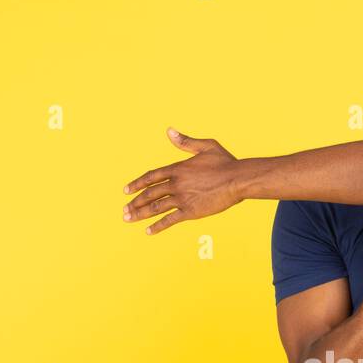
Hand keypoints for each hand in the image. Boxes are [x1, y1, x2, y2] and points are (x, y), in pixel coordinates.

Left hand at [123, 128, 241, 233]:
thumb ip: (185, 141)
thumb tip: (169, 131)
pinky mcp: (191, 212)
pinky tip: (148, 231)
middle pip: (149, 194)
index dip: (137, 184)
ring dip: (140, 214)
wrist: (237, 179)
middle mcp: (176, 184)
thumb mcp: (205, 146)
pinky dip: (158, 226)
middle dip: (134, 202)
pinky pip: (170, 220)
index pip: (151, 176)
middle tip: (124, 210)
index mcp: (177, 169)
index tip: (126, 190)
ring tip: (128, 219)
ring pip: (155, 207)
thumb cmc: (225, 162)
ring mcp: (182, 198)